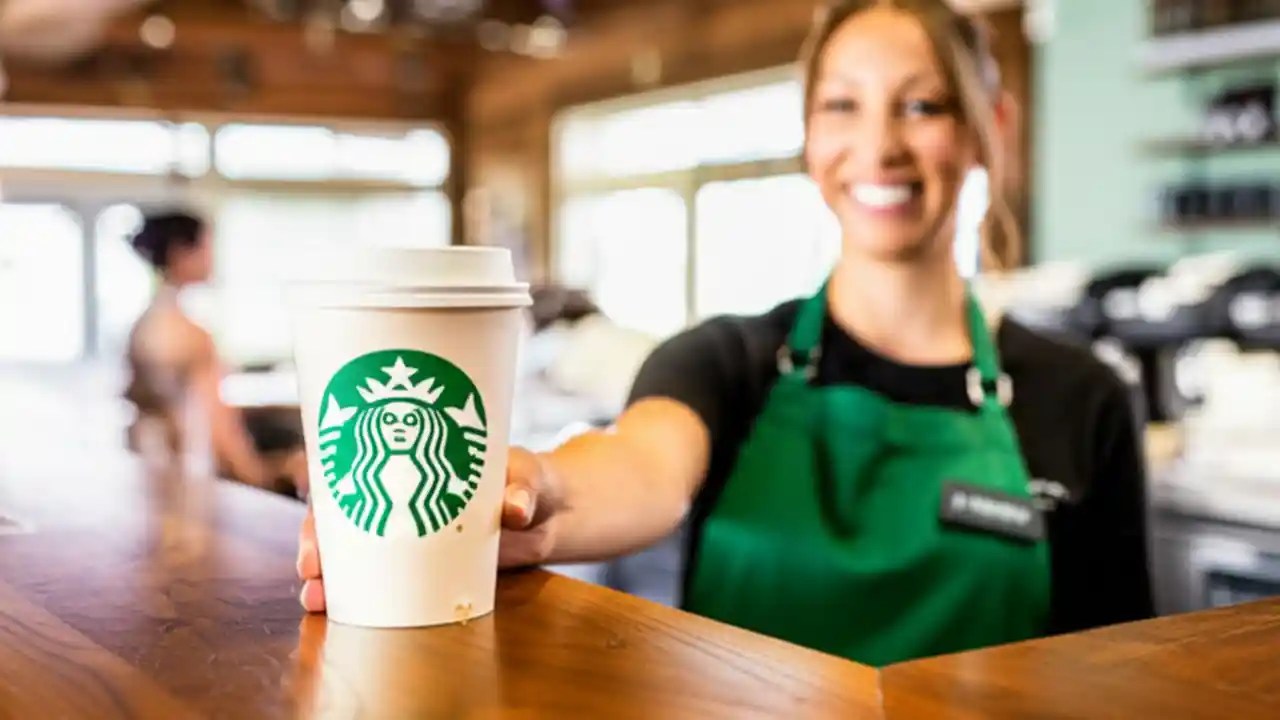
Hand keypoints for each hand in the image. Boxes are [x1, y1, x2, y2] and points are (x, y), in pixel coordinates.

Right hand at [296, 447, 564, 612]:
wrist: (553, 513)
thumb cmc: (530, 480)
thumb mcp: (527, 476)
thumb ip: (521, 490)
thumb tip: (515, 510)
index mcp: (413, 470)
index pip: (355, 481)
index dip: (329, 504)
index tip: (318, 531)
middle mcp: (403, 506)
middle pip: (345, 525)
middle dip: (320, 550)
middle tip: (313, 576)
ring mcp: (413, 544)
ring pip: (359, 560)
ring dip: (333, 582)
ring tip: (320, 603)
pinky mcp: (430, 574)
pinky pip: (390, 588)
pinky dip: (367, 603)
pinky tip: (346, 618)